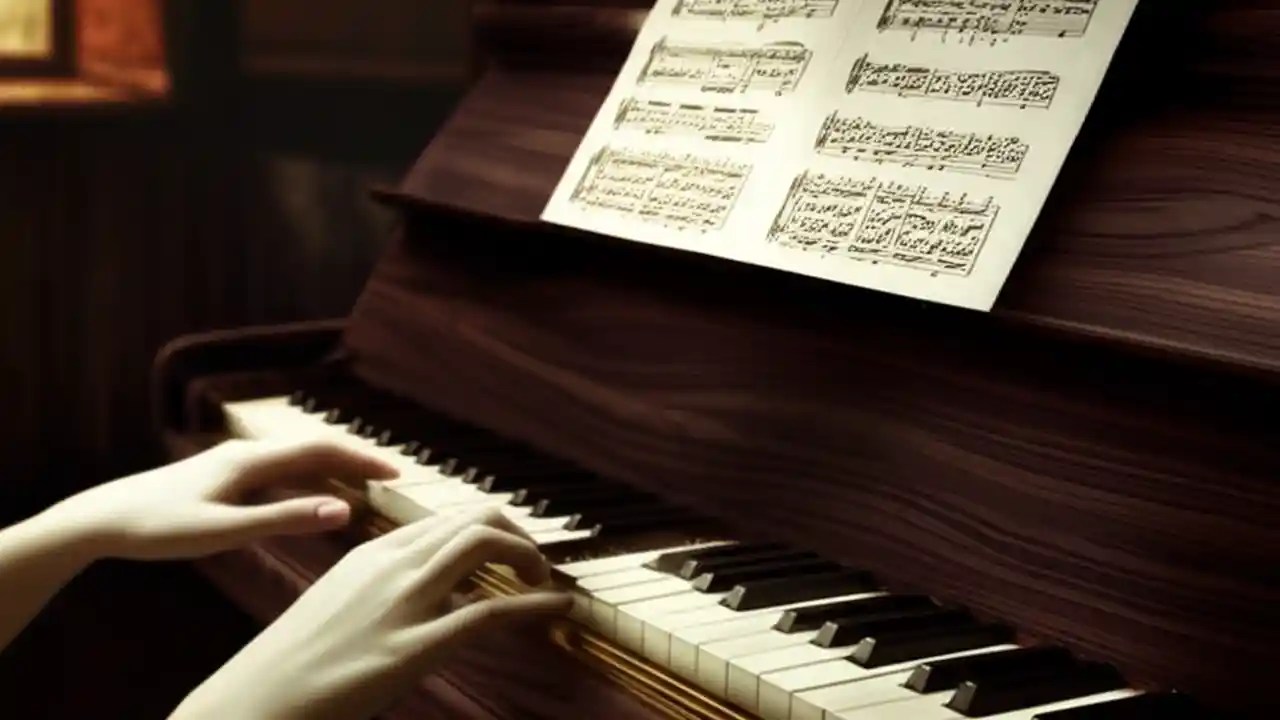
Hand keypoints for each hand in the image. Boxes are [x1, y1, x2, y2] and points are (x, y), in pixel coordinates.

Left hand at [46, 438, 398, 560]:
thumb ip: (284, 519)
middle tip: (393, 482)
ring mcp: (234, 464)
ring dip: (333, 472)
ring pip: (297, 462)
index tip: (399, 474)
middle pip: (314, 451)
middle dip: (356, 463)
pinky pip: (279, 473)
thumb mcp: (224, 531)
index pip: (323, 450)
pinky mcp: (222, 477)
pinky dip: (307, 482)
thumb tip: (341, 510)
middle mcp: (246, 454)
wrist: (100, 519)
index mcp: (251, 461)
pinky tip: (312, 498)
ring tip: (363, 490)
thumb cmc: (157, 528)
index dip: (364, 460)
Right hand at [171, 507, 573, 719]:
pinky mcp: (413, 648)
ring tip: (545, 581)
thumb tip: (437, 594)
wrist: (257, 701)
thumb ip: (387, 589)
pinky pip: (490, 612)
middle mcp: (391, 566)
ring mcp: (403, 603)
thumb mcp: (342, 605)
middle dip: (517, 534)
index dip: (492, 529)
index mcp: (373, 554)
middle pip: (473, 518)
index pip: (448, 519)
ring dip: (527, 556)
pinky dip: (534, 605)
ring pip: (483, 544)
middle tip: (534, 564)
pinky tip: (558, 608)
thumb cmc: (297, 664)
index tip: (512, 550)